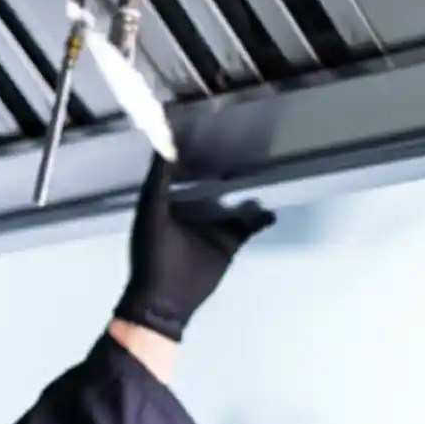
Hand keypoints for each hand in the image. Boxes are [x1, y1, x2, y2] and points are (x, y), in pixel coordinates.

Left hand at [113, 153, 274, 341]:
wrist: (166, 299)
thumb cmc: (153, 253)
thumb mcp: (151, 212)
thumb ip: (158, 180)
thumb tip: (164, 144)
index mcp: (171, 197)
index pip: (186, 167)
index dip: (197, 149)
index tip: (214, 124)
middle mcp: (193, 206)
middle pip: (214, 180)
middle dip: (228, 164)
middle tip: (251, 139)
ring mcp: (213, 224)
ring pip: (235, 200)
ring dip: (249, 188)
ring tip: (267, 165)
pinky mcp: (229, 242)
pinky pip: (249, 225)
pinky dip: (261, 216)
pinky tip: (272, 206)